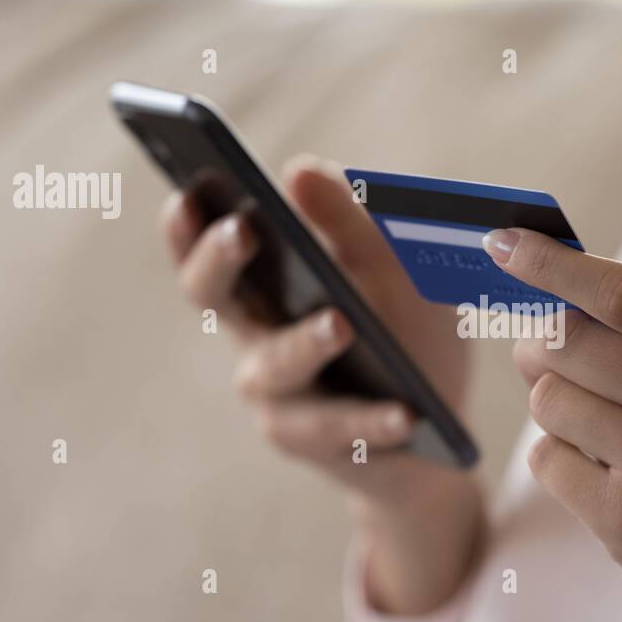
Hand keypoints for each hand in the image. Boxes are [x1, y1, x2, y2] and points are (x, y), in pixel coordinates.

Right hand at [161, 155, 482, 612]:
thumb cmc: (407, 338)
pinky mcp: (322, 450)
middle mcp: (257, 344)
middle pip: (212, 299)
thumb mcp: (396, 271)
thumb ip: (353, 225)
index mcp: (266, 293)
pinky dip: (372, 421)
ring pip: (278, 370)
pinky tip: (404, 412)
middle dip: (220, 262)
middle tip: (246, 231)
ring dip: (305, 343)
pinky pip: (342, 434)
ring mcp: (281, 401)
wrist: (438, 434)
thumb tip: (298, 171)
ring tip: (341, 322)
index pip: (207, 252)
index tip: (184, 191)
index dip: (185, 226)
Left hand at [486, 227, 621, 621]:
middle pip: (568, 342)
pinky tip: (601, 472)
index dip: (554, 265)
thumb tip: (568, 295)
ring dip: (556, 406)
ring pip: (548, 401)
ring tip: (598, 426)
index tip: (501, 242)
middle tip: (538, 347)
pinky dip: (559, 457)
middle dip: (539, 340)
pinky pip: (546, 459)